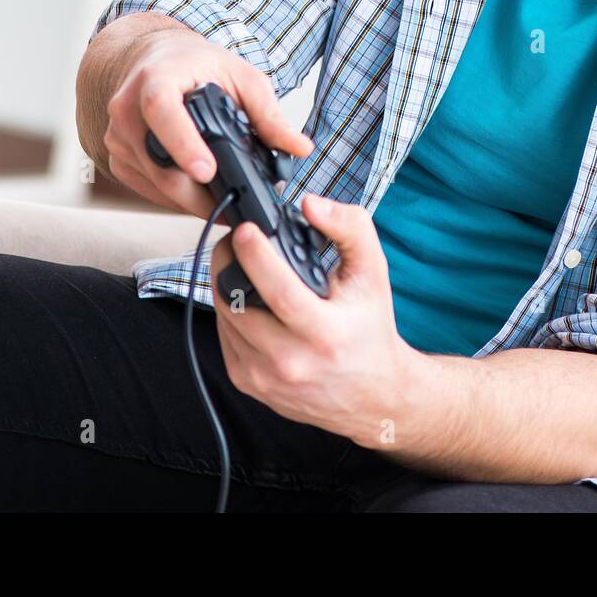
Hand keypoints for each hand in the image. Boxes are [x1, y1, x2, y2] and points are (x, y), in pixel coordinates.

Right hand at [101, 24, 313, 218]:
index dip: (183, 143)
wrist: (155, 60)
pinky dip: (175, 198)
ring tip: (226, 201)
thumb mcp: (241, 77)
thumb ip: (269, 115)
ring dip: (190, 200)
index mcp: (157, 78)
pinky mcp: (118, 158)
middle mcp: (127, 108)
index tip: (208, 170)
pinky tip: (200, 195)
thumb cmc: (198, 65)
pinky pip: (147, 189)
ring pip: (153, 183)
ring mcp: (117, 136)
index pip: (162, 110)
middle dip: (198, 193)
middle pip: (158, 162)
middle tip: (237, 206)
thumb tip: (300, 148)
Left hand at [211, 192, 421, 446]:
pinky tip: (247, 298)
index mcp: (325, 335)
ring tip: (241, 263)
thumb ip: (349, 227)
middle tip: (235, 239)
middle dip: (227, 262)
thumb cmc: (370, 327)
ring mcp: (265, 378)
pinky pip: (224, 337)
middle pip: (238, 304)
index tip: (244, 230)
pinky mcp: (249, 384)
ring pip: (225, 318)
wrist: (372, 394)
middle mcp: (292, 362)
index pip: (280, 292)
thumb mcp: (372, 272)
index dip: (256, 256)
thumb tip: (310, 203)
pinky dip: (229, 311)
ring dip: (224, 284)